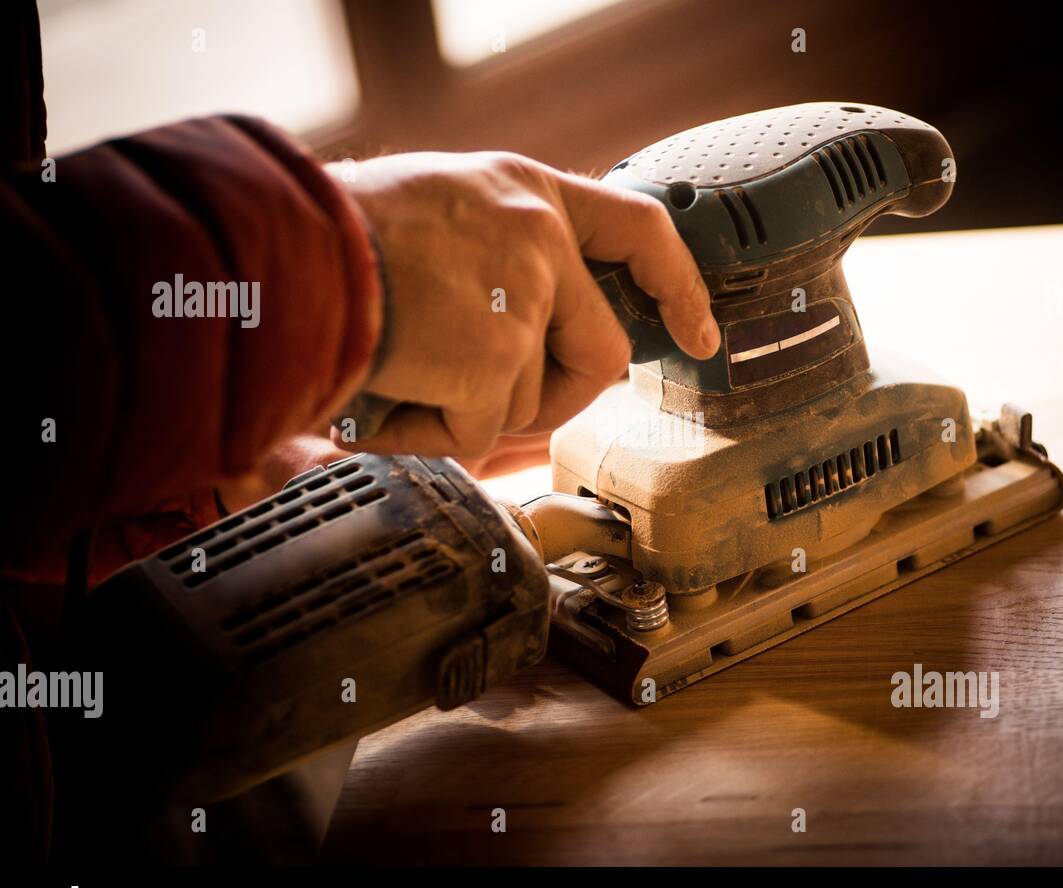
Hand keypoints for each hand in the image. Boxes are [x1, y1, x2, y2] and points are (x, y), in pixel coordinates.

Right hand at [325, 151, 719, 457]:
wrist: (274, 251)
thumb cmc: (334, 236)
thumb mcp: (437, 211)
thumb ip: (500, 256)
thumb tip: (542, 338)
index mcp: (526, 192)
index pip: (639, 229)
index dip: (677, 285)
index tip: (698, 331)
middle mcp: (538, 236)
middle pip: (602, 350)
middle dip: (559, 397)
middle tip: (495, 409)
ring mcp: (522, 296)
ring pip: (528, 399)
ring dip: (466, 410)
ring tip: (398, 373)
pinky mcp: (492, 355)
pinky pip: (479, 429)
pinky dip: (430, 431)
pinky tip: (385, 393)